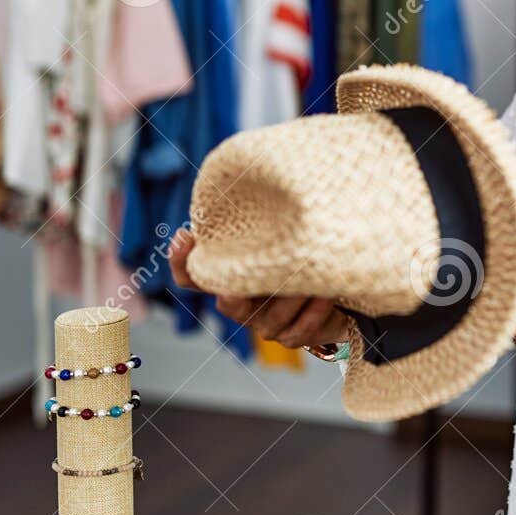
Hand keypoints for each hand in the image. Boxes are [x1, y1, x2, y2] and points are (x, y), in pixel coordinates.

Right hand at [170, 228, 353, 351]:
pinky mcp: (290, 336)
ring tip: (310, 273)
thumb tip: (260, 178)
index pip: (190, 275)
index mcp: (229, 277)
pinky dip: (312, 312)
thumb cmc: (298, 252)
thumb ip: (262, 219)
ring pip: (269, 318)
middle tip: (247, 277)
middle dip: (239, 291)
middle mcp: (240, 303)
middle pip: (227, 304)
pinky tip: (325, 294)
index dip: (181, 261)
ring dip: (290, 296)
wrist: (334, 289)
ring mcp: (264, 324)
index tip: (184, 235)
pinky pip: (298, 329)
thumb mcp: (280, 233)